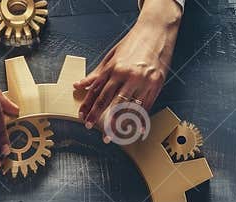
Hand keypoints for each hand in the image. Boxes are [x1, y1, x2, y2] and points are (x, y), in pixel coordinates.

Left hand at [73, 0, 181, 134]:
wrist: (156, 32)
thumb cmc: (133, 44)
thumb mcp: (112, 56)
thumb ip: (96, 73)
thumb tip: (79, 85)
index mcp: (113, 68)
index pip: (97, 90)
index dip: (88, 105)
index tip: (82, 116)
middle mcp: (126, 75)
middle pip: (109, 100)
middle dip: (98, 115)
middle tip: (90, 127)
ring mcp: (142, 80)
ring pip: (127, 106)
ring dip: (117, 123)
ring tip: (111, 136)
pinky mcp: (156, 84)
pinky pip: (146, 106)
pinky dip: (141, 119)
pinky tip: (137, 130)